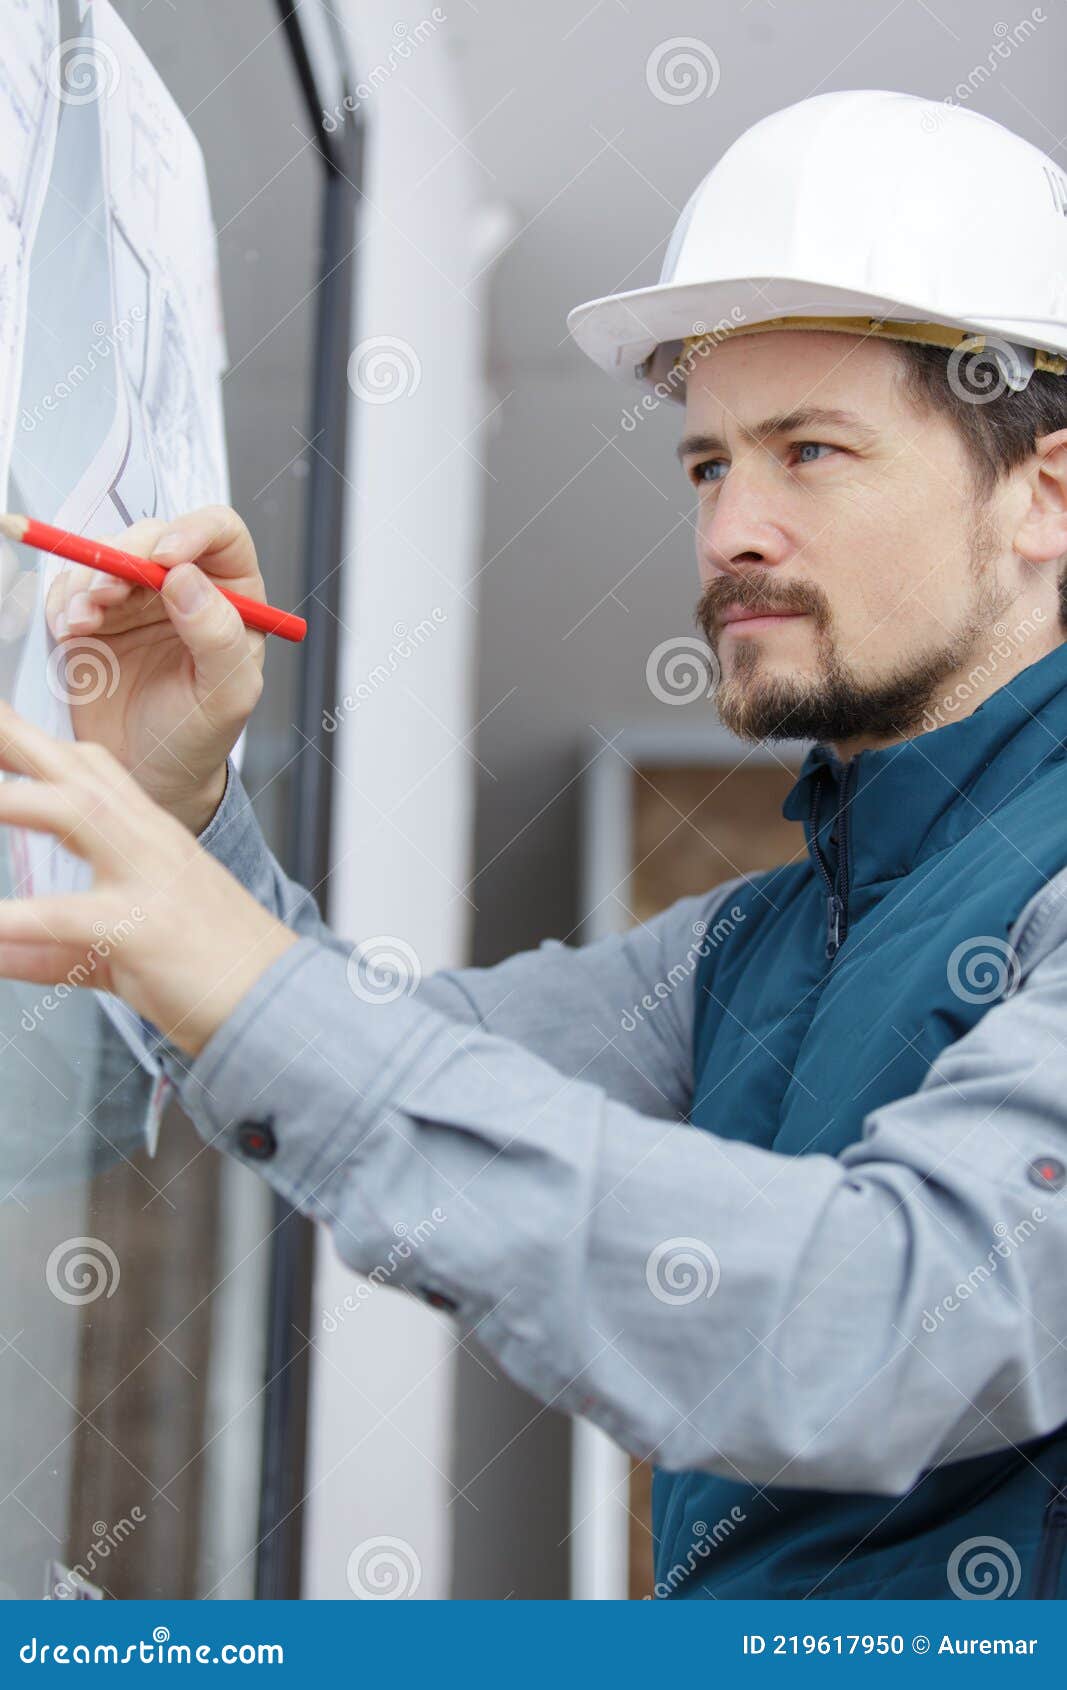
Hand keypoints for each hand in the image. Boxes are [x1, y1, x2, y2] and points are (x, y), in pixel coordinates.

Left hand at [0, 699, 297, 1055]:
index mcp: (147, 838)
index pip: (86, 770)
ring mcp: (150, 879)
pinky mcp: (144, 929)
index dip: (32, 744)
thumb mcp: (116, 956)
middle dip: (16, 739)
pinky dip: (23, 918)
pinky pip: (72, 916)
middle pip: (76, 770)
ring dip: (16, 801)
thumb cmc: (214, 972)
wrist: (278, 1003)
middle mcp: (149, 844)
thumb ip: (49, 951)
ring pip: (77, 814)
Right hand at [43, 507, 267, 832]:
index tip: (165, 557)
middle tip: (107, 593)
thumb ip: (218, 637)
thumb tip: (187, 579)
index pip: (220, 532)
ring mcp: (136, 598)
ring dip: (88, 580)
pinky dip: (65, 601)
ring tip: (85, 623)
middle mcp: (185, 586)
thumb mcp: (225, 696)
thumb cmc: (197, 737)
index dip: (192, 530)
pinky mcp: (94, 615)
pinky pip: (72, 586)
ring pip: (107, 554)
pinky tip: (72, 632)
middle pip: (153, 534)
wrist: (147, 774)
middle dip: (124, 556)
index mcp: (234, 595)